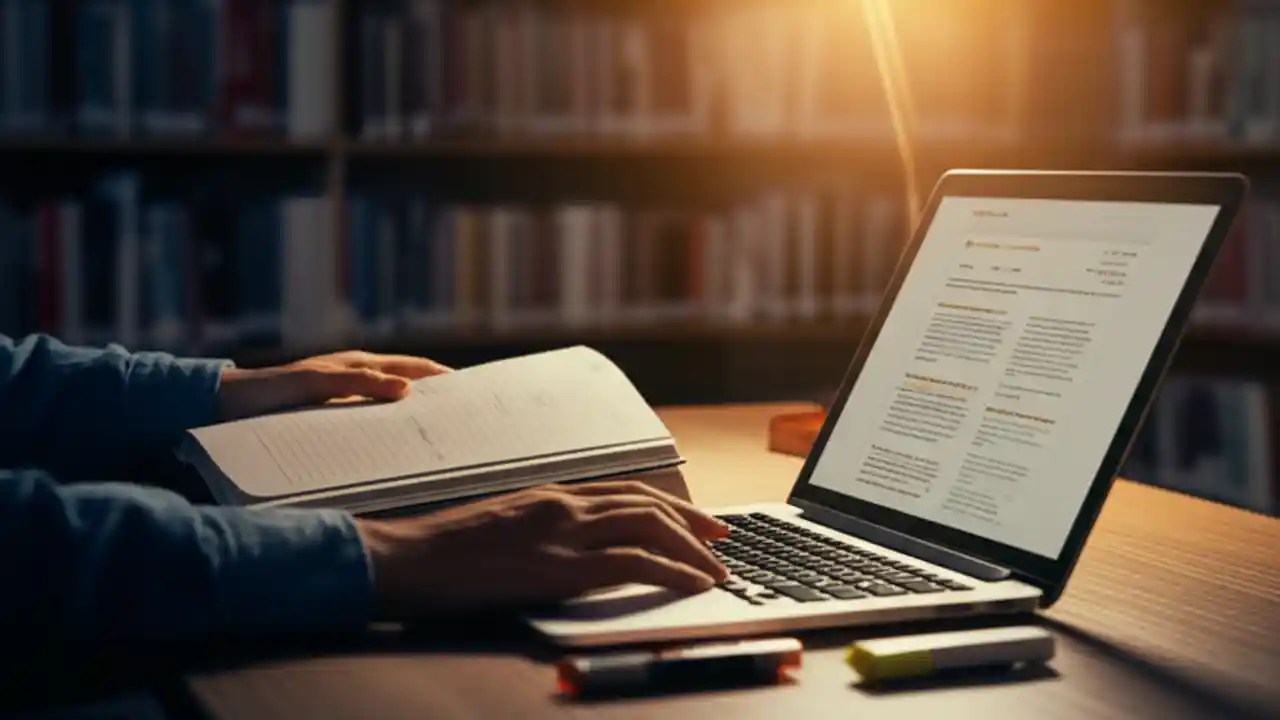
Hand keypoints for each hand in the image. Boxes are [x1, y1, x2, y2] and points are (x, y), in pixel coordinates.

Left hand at [217, 350, 451, 421]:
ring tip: (436, 436)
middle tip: (462, 416)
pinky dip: (390, 428)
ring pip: (390, 403)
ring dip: (413, 415)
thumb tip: (408, 390)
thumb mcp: (315, 384)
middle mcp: (355, 377)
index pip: (412, 368)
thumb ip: (359, 383)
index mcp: (357, 364)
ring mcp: (345, 396)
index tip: (468, 390)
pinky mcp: (332, 415)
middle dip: (435, 396)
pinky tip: (395, 447)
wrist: (228, 404)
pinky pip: (371, 420)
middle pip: (407, 384)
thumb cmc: (269, 390)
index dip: (441, 377)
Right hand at [355, 481, 731, 617]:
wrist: (405, 557)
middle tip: (722, 538)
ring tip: (717, 568)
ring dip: (692, 548)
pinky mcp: (560, 565)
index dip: (666, 504)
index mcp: (548, 495)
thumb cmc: (440, 550)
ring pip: (650, 526)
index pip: (623, 492)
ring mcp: (563, 531)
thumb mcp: (498, 527)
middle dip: (692, 521)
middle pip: (646, 503)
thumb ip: (538, 528)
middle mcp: (563, 504)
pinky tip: (693, 582)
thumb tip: (567, 547)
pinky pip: (634, 562)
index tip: (694, 519)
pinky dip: (673, 570)